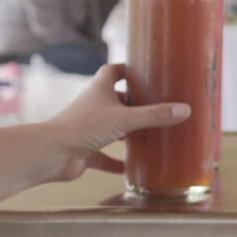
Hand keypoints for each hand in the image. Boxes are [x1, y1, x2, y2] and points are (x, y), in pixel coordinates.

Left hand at [38, 63, 189, 182]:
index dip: (127, 68)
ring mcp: (88, 129)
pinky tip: (131, 168)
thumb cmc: (84, 127)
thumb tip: (184, 109)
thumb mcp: (125, 119)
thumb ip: (154, 115)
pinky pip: (104, 156)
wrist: (52, 153)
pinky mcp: (85, 151)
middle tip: (156, 104)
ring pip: (111, 128)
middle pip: (115, 99)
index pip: (113, 71)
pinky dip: (116, 162)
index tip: (145, 69)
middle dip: (134, 102)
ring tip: (150, 133)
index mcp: (99, 89)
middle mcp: (93, 106)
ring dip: (127, 131)